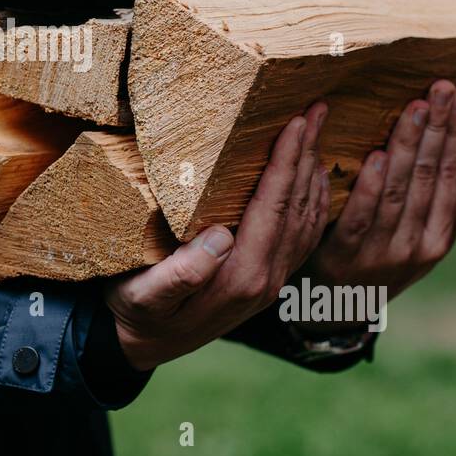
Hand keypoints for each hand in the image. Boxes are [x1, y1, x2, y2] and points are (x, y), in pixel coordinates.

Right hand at [105, 102, 331, 371]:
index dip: (287, 163)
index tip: (296, 122)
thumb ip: (181, 275)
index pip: (274, 208)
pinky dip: (315, 200)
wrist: (143, 346)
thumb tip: (219, 238)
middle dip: (308, 155)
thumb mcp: (144, 296)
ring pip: (308, 220)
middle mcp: (267, 281)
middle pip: (299, 208)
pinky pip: (304, 235)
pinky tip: (314, 175)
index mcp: (241, 279)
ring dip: (315, 171)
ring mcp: (272, 282)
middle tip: (318, 109)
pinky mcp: (269, 279)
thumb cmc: (136, 312)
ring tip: (319, 129)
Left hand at [302, 80, 455, 307]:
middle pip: (430, 177)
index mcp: (437, 239)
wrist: (331, 313)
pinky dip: (372, 187)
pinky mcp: (344, 257)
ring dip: (409, 147)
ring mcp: (382, 254)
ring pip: (400, 191)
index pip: (449, 177)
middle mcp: (416, 246)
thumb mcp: (413, 249)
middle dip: (437, 129)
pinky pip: (361, 217)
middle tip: (441, 89)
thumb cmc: (374, 266)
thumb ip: (436, 220)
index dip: (453, 135)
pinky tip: (379, 157)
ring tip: (416, 109)